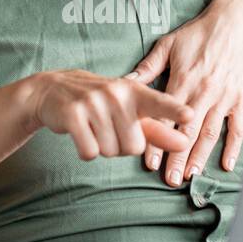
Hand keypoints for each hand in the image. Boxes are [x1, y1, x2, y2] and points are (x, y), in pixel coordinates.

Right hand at [27, 70, 193, 161]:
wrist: (53, 90)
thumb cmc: (100, 103)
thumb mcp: (129, 110)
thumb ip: (158, 129)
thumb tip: (184, 144)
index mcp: (134, 91)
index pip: (158, 102)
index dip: (174, 111)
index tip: (190, 116)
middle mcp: (116, 94)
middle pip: (134, 146)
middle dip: (122, 146)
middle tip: (109, 128)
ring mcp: (93, 103)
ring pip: (111, 151)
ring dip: (103, 148)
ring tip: (94, 128)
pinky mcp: (73, 115)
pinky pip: (90, 151)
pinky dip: (86, 150)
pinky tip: (81, 134)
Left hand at [128, 7, 242, 184]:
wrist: (234, 23)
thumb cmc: (198, 33)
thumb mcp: (168, 45)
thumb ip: (148, 67)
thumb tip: (125, 83)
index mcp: (184, 79)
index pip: (167, 117)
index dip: (157, 139)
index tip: (149, 161)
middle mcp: (205, 91)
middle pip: (189, 131)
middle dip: (178, 157)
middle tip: (168, 179)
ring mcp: (224, 97)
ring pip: (211, 133)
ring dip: (201, 157)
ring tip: (190, 176)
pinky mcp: (240, 98)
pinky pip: (238, 127)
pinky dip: (234, 147)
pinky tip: (226, 165)